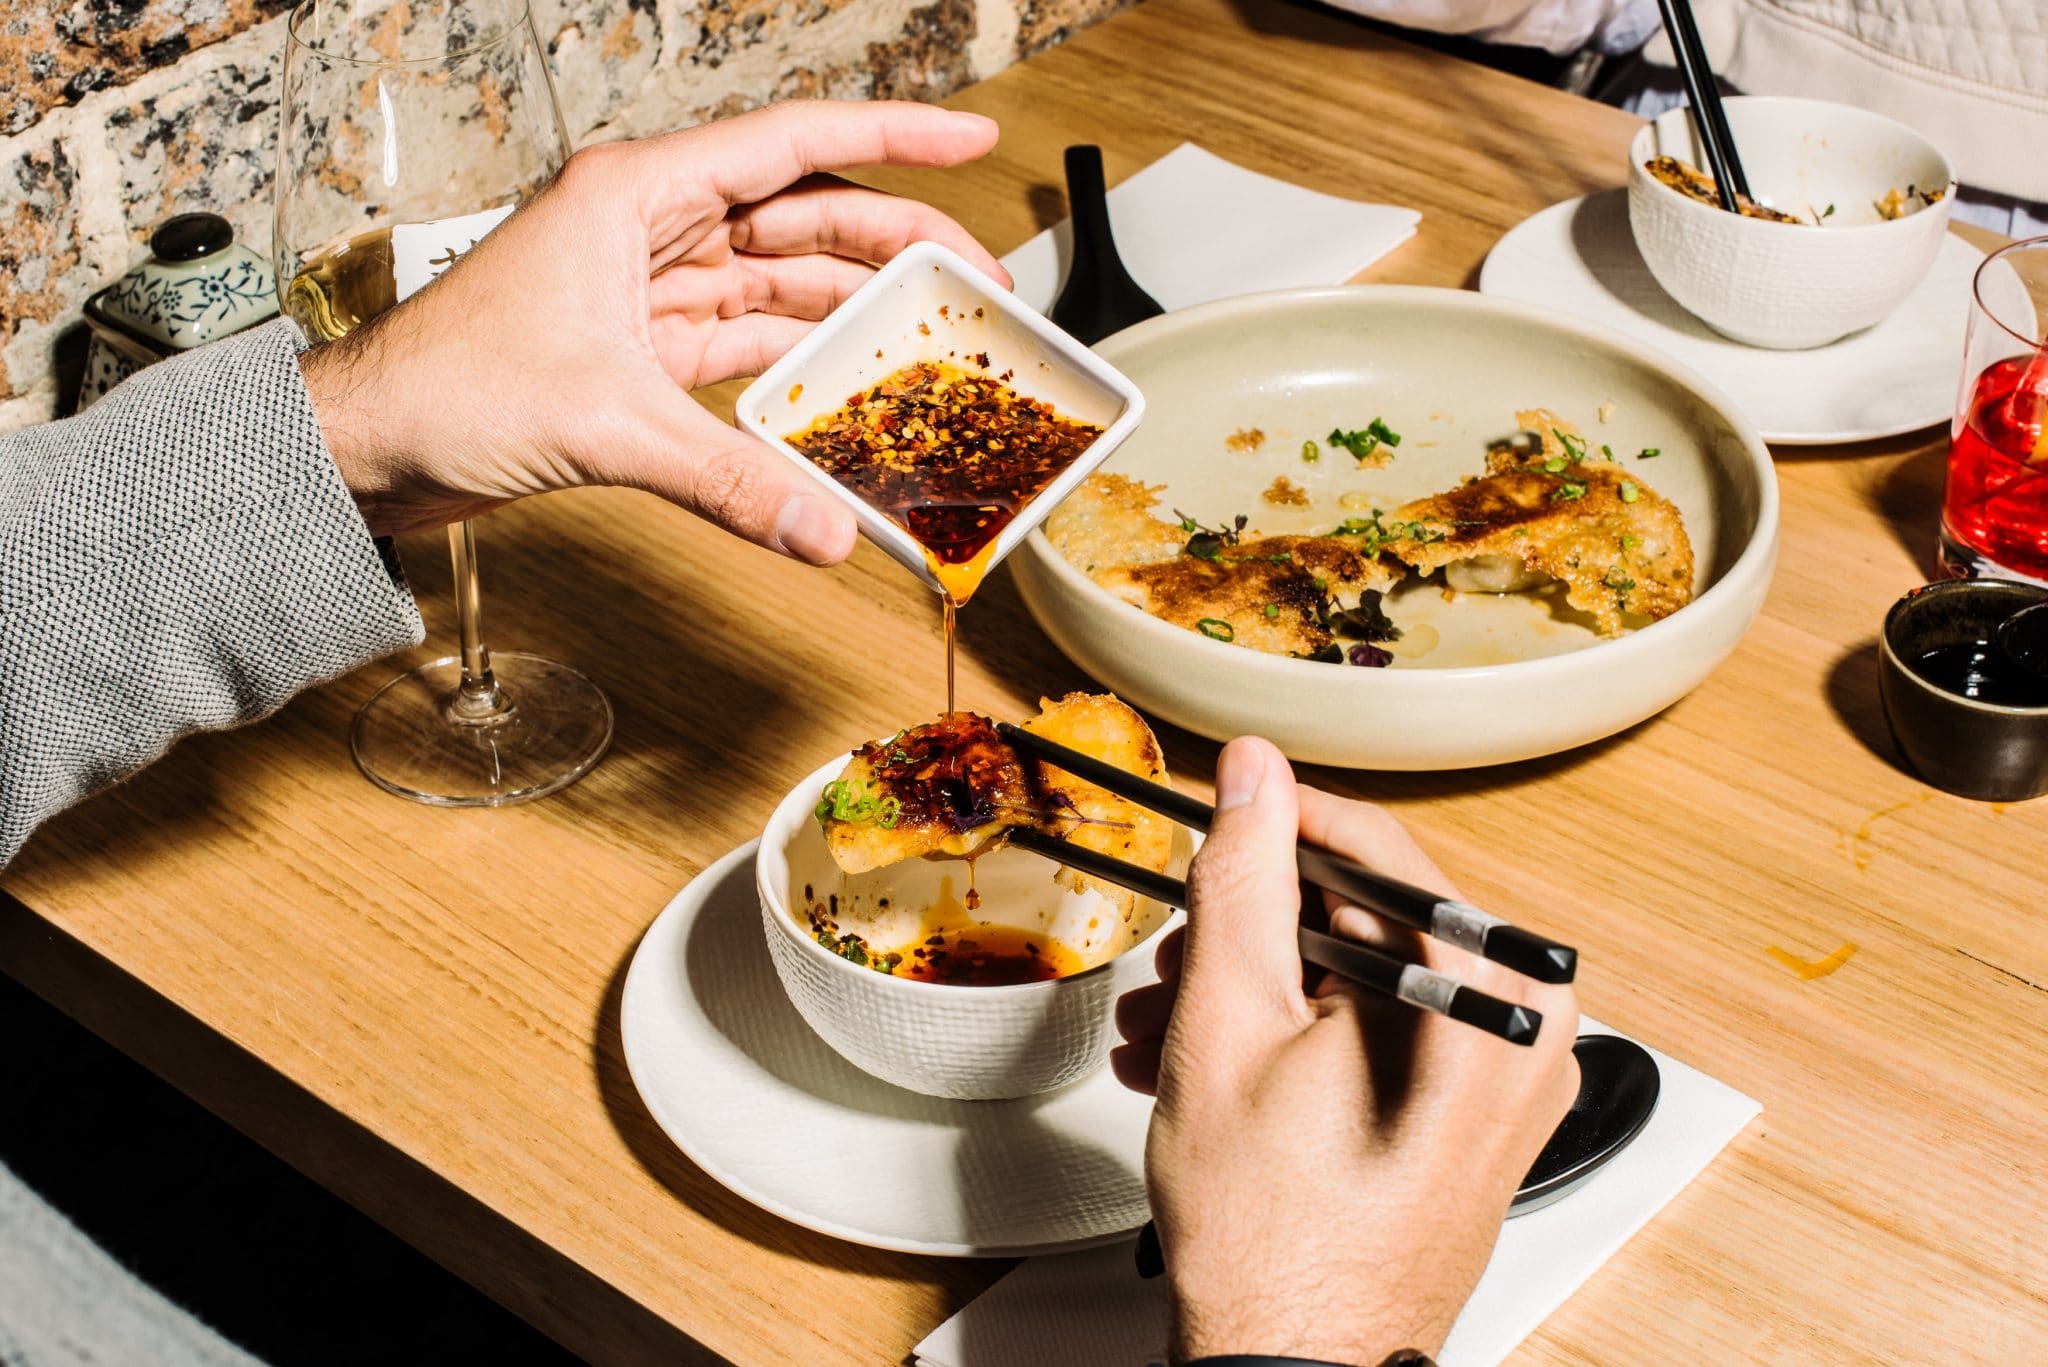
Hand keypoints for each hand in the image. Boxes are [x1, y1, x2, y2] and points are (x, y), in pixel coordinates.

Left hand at [301, 99, 1007, 552]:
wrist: (364, 449)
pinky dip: (798, 370)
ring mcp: (646, 291)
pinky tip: (850, 389)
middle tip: (974, 278)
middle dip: (894, 244)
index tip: (971, 134)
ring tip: (931, 335)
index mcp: (637, 193)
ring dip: (852, 309)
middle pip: (803, 216)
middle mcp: (649, 229)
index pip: (794, 143)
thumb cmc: (442, 389)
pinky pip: (745, 348)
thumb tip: (824, 531)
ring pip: (780, 283)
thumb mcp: (603, 425)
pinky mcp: (640, 354)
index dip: (895, 134)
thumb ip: (727, 480)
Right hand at [1112, 737, 1579, 1363]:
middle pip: (1364, 920)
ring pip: (1357, 980)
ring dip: (1251, 993)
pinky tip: (1207, 1068)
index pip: (1380, 851)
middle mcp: (1522, 1036)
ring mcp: (1500, 1086)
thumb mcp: (1232, 1025)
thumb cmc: (1278, 1245)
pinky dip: (1289, 1041)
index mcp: (1491, 998)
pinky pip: (1375, 1037)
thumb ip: (1244, 881)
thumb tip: (1254, 779)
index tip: (1217, 810)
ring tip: (1168, 1033)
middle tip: (1176, 963)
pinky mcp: (1467, 1121)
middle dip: (1249, 936)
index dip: (1276, 825)